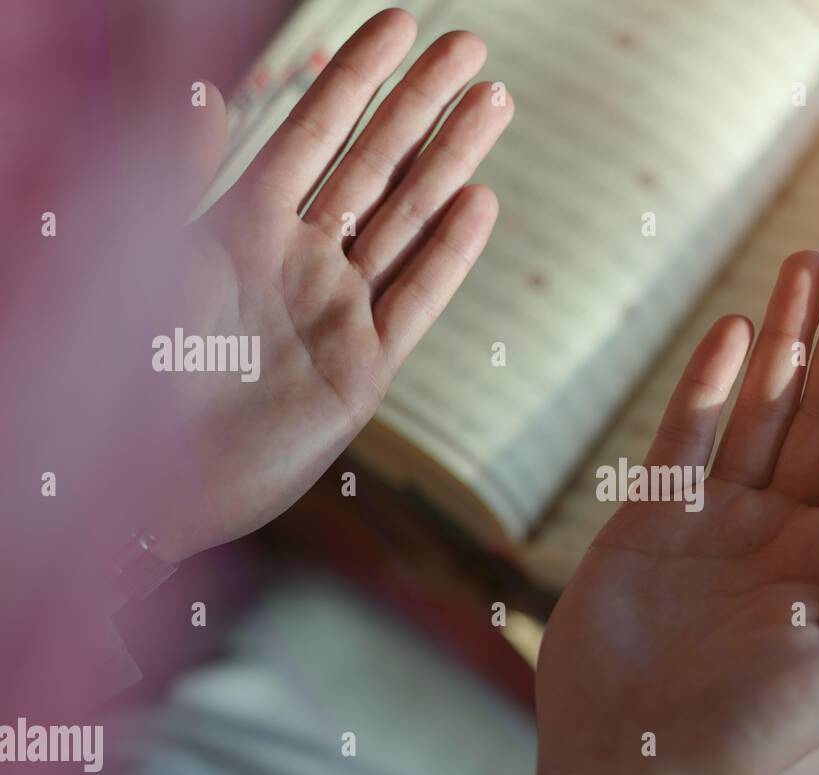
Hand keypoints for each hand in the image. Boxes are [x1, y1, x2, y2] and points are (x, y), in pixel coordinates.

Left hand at [148, 11, 511, 561]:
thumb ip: (182, 178)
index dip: (357, 76)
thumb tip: (200, 89)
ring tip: (495, 104)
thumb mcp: (149, 263)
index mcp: (241, 226)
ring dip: (452, 163)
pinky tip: (480, 204)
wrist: (150, 489)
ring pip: (407, 221)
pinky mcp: (363, 370)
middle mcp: (297, 261)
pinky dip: (449, 255)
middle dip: (423, 104)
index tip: (402, 21)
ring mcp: (336, 313)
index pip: (311, 131)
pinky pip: (416, 300)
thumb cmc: (129, 376)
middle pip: (375, 166)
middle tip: (474, 48)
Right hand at [519, 252, 818, 774]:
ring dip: (783, 339)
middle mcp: (783, 530)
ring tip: (806, 266)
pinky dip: (708, 382)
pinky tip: (734, 329)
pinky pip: (686, 435)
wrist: (631, 765)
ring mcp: (717, 519)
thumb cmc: (749, 733)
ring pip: (758, 409)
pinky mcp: (652, 518)